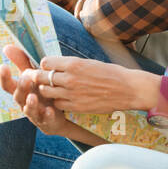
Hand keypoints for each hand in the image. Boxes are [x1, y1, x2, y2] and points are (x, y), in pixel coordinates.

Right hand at [0, 45, 71, 135]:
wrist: (54, 116)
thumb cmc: (40, 92)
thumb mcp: (31, 77)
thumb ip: (21, 62)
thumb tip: (6, 46)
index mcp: (20, 91)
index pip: (7, 85)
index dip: (4, 77)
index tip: (3, 66)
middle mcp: (24, 103)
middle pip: (18, 96)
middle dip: (21, 88)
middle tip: (25, 78)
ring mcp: (35, 113)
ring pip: (29, 110)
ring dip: (30, 104)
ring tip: (33, 97)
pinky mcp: (47, 121)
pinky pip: (46, 119)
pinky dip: (47, 115)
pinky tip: (51, 110)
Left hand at [13, 50, 157, 115]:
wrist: (127, 89)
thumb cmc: (111, 73)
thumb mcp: (89, 62)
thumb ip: (71, 64)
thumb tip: (56, 65)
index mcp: (74, 63)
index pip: (46, 62)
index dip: (46, 65)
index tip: (48, 67)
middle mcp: (70, 78)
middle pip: (42, 77)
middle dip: (40, 77)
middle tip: (41, 78)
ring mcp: (72, 94)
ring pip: (47, 92)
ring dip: (47, 90)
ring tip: (52, 89)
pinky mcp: (76, 106)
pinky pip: (57, 104)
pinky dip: (57, 102)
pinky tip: (63, 99)